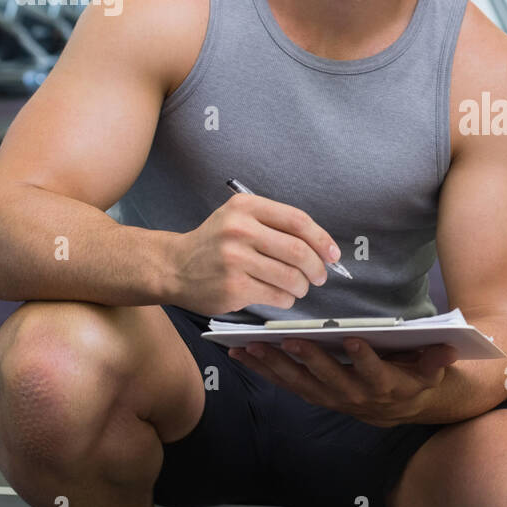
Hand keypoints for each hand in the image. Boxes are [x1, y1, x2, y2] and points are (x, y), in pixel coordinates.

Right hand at [168, 192, 339, 315]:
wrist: (174, 266)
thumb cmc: (215, 243)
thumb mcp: (240, 218)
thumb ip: (276, 225)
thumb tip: (322, 247)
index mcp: (246, 207)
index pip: (298, 221)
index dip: (322, 239)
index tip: (333, 254)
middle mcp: (240, 230)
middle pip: (298, 250)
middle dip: (317, 267)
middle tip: (320, 276)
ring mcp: (235, 259)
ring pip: (291, 276)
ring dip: (303, 286)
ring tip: (300, 287)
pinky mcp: (233, 287)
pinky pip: (276, 295)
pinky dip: (287, 298)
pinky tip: (282, 296)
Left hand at [228, 337, 458, 426]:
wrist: (404, 407)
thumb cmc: (418, 376)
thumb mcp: (434, 368)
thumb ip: (438, 358)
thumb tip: (450, 346)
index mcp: (385, 387)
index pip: (375, 374)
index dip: (365, 359)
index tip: (354, 340)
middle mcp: (355, 397)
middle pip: (329, 380)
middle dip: (309, 360)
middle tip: (290, 339)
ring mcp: (331, 398)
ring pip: (300, 384)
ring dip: (275, 366)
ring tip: (252, 346)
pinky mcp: (315, 394)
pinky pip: (287, 384)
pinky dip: (265, 369)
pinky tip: (243, 353)